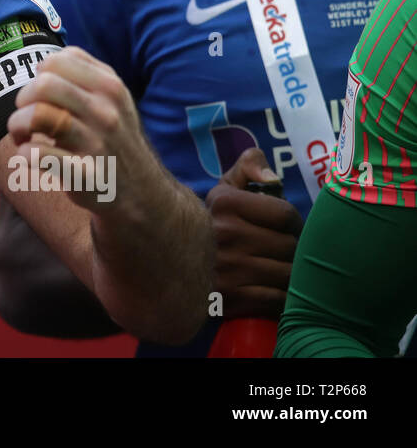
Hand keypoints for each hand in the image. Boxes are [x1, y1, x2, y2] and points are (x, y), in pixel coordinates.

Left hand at [6, 47, 158, 213]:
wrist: (142, 192)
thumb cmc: (114, 139)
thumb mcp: (112, 100)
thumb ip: (83, 74)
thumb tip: (43, 64)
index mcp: (110, 87)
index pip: (56, 61)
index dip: (38, 76)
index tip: (41, 95)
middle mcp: (106, 111)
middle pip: (43, 84)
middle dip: (23, 99)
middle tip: (28, 117)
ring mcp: (96, 143)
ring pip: (36, 116)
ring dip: (17, 126)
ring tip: (22, 137)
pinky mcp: (84, 175)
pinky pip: (37, 155)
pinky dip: (23, 154)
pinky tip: (29, 158)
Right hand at [205, 147, 301, 319]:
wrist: (174, 266)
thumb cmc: (212, 225)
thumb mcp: (224, 191)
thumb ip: (249, 167)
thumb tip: (272, 179)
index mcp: (224, 203)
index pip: (286, 215)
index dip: (293, 222)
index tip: (286, 229)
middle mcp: (223, 234)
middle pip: (290, 246)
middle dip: (292, 250)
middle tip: (281, 252)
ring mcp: (226, 268)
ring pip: (287, 274)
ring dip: (288, 275)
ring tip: (277, 270)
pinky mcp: (228, 298)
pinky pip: (276, 299)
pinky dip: (279, 297)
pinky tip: (268, 290)